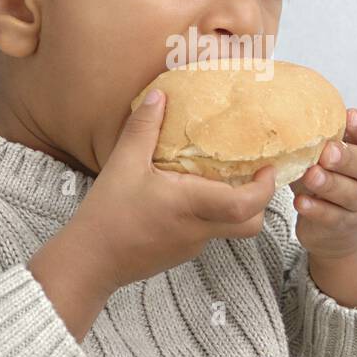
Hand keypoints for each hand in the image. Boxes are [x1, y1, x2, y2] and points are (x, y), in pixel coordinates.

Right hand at [71, 89, 278, 292]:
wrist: (89, 261)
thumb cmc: (107, 214)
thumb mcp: (123, 164)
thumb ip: (143, 128)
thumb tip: (160, 95)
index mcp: (191, 206)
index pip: (245, 205)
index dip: (264, 188)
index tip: (268, 167)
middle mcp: (198, 230)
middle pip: (250, 224)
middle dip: (259, 201)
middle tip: (253, 174)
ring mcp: (191, 245)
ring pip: (230, 229)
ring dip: (235, 207)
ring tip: (223, 178)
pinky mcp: (180, 252)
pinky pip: (207, 233)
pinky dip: (211, 215)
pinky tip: (191, 197)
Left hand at [289, 107, 356, 260]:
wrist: (336, 231)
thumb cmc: (322, 182)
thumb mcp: (318, 158)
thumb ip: (310, 139)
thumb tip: (275, 111)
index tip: (349, 116)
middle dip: (347, 157)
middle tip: (327, 152)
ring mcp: (356, 203)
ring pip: (350, 192)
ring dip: (330, 183)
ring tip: (311, 176)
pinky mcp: (342, 224)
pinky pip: (332, 217)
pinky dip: (317, 209)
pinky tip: (300, 203)